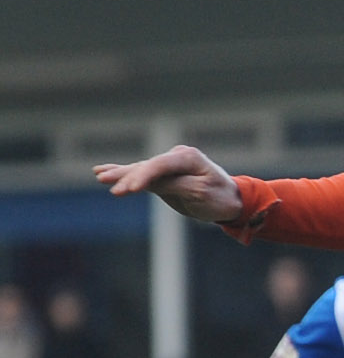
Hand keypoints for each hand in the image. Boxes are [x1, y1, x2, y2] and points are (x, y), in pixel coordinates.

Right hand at [93, 145, 243, 222]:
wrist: (230, 201)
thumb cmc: (219, 198)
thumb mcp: (200, 193)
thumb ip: (176, 186)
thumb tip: (151, 181)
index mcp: (188, 157)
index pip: (160, 165)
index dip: (143, 176)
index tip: (130, 188)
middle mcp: (176, 156)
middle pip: (147, 166)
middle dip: (126, 175)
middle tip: (105, 181)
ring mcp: (168, 165)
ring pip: (141, 169)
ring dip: (120, 173)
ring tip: (99, 175)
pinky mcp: (163, 176)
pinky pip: (141, 173)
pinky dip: (123, 173)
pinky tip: (101, 171)